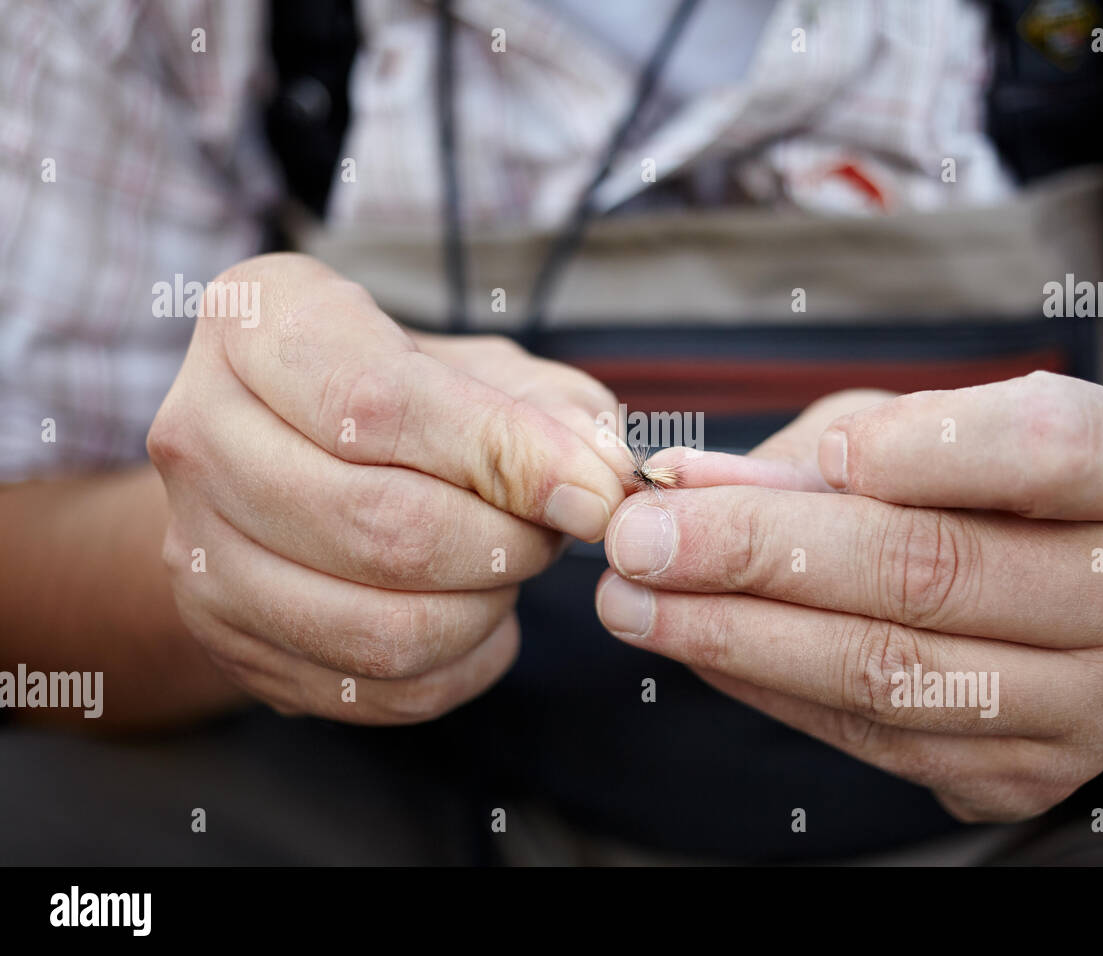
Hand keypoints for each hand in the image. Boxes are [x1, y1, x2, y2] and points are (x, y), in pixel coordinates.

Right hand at [149, 253, 624, 723]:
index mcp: (256, 324)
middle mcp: (198, 434)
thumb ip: (549, 409)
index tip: (592, 493)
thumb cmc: (402, 396)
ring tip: (508, 568)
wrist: (285, 456)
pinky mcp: (228, 643)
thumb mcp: (479, 367)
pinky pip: (376, 688)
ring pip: (379, 627)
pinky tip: (476, 617)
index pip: (380, 404)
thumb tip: (599, 477)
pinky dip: (460, 664)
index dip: (505, 457)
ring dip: (485, 610)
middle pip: (380, 525)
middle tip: (552, 532)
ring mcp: (197, 551)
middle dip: (505, 542)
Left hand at [596, 373, 1102, 820]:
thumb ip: (826, 452)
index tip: (824, 451)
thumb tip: (682, 486)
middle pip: (933, 572)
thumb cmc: (1003, 489)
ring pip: (888, 672)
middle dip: (761, 552)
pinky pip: (871, 736)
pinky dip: (765, 686)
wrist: (1099, 609)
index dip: (926, 447)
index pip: (1045, 451)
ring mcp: (1091, 705)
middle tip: (640, 536)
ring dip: (735, 636)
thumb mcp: (935, 431)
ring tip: (633, 602)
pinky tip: (695, 646)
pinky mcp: (1021, 775)